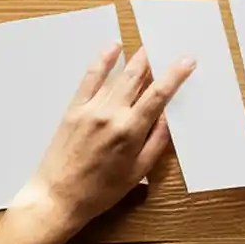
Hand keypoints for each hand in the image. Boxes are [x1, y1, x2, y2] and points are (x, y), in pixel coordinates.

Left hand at [9, 44, 195, 237]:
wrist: (57, 197)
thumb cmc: (99, 191)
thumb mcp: (137, 172)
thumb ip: (156, 142)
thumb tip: (168, 117)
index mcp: (130, 132)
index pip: (158, 95)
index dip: (174, 75)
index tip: (187, 60)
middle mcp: (111, 115)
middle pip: (137, 78)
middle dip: (154, 60)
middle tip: (166, 46)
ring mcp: (90, 109)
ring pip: (117, 76)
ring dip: (134, 59)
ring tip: (147, 47)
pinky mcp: (74, 109)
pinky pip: (90, 78)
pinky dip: (102, 61)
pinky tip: (113, 48)